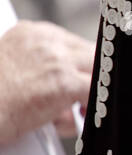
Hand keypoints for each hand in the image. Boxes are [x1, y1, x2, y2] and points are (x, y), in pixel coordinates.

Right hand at [0, 20, 94, 145]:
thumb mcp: (12, 72)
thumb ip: (40, 71)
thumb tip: (66, 98)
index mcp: (31, 33)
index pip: (72, 44)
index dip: (79, 67)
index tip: (79, 83)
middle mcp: (45, 40)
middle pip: (89, 52)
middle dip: (89, 78)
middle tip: (81, 103)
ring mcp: (56, 59)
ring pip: (95, 70)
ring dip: (88, 92)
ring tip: (74, 112)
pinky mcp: (63, 82)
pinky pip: (94, 92)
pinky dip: (89, 108)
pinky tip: (70, 121)